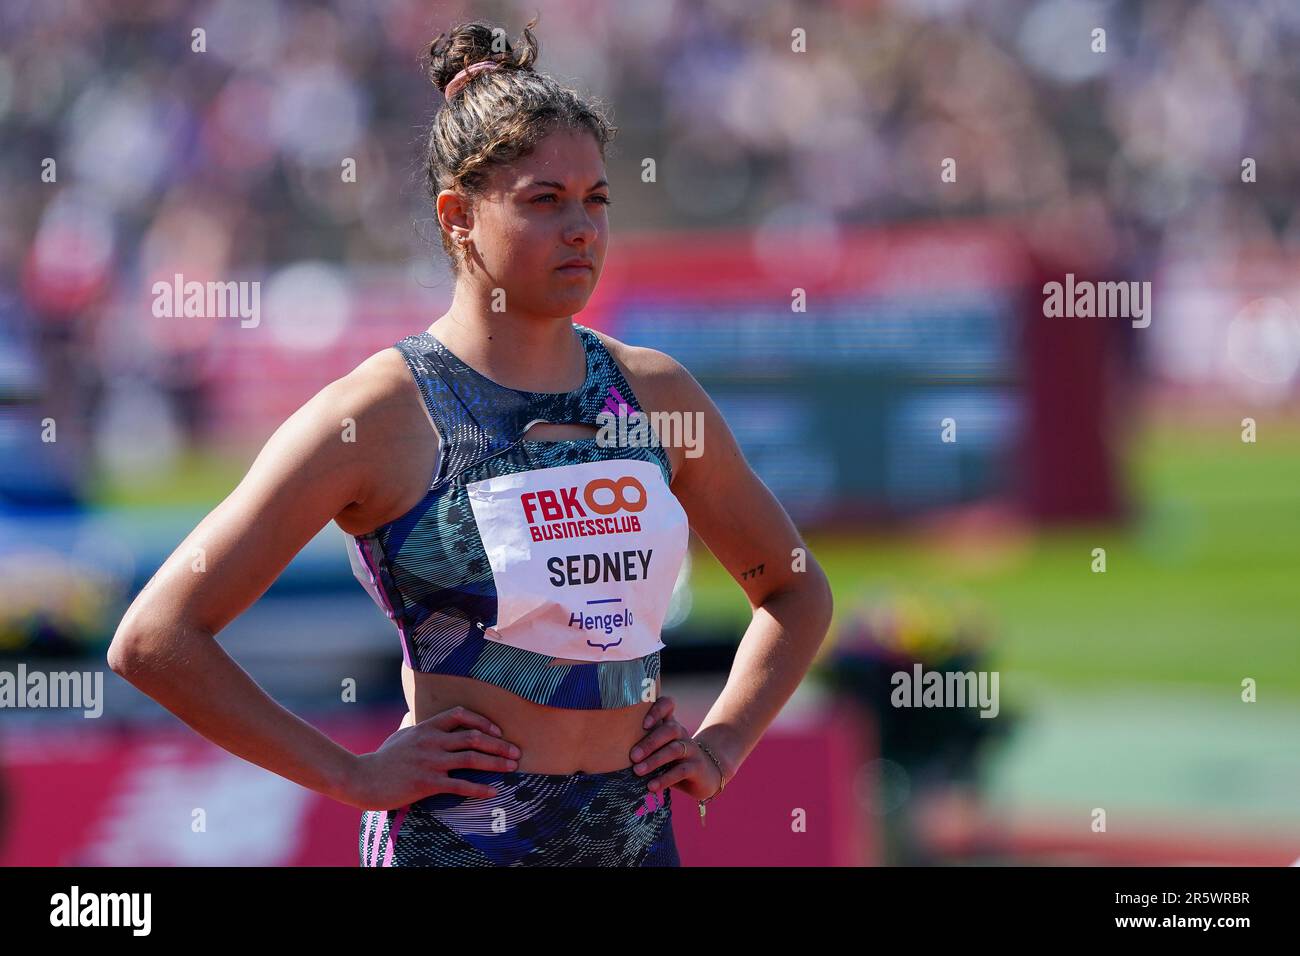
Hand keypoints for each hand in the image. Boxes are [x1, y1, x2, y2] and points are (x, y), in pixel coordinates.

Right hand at [342, 705, 521, 810]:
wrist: (362, 779)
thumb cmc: (381, 759)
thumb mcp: (399, 735)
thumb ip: (412, 726)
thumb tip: (412, 715)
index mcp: (427, 727)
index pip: (460, 715)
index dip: (483, 721)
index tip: (497, 731)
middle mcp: (432, 741)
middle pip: (473, 737)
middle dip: (499, 744)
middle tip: (516, 751)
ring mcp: (430, 761)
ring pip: (471, 759)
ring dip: (496, 763)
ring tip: (512, 768)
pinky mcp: (427, 782)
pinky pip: (460, 785)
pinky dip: (479, 788)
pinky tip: (492, 792)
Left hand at [628, 695, 724, 801]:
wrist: (705, 775)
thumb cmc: (671, 760)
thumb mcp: (658, 749)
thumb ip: (641, 743)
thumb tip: (605, 748)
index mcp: (670, 725)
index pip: (667, 704)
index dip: (657, 710)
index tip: (643, 724)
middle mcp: (682, 734)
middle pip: (669, 729)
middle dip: (649, 742)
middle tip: (632, 756)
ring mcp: (691, 750)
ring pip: (674, 749)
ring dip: (654, 760)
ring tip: (638, 771)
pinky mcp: (697, 767)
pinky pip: (681, 771)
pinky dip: (664, 779)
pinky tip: (651, 787)